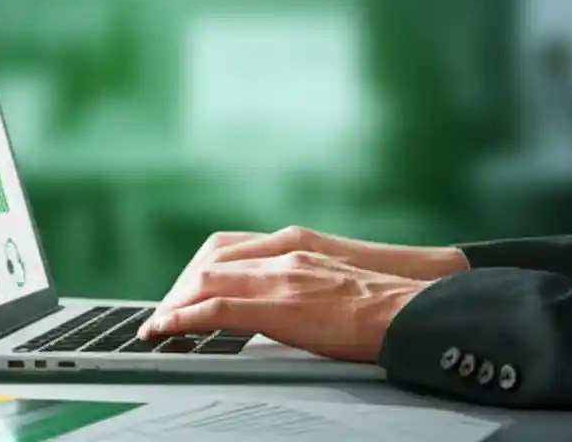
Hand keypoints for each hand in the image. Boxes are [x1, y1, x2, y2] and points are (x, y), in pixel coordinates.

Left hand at [137, 250, 429, 361]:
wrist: (410, 308)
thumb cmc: (385, 301)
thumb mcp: (337, 275)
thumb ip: (306, 277)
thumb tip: (289, 299)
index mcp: (297, 242)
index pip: (228, 246)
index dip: (198, 269)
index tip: (185, 290)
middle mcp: (283, 252)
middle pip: (210, 259)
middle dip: (181, 286)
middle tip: (167, 311)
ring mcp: (280, 277)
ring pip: (206, 279)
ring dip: (175, 301)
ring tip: (161, 324)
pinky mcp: (279, 306)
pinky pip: (216, 309)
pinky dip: (184, 318)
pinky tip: (168, 330)